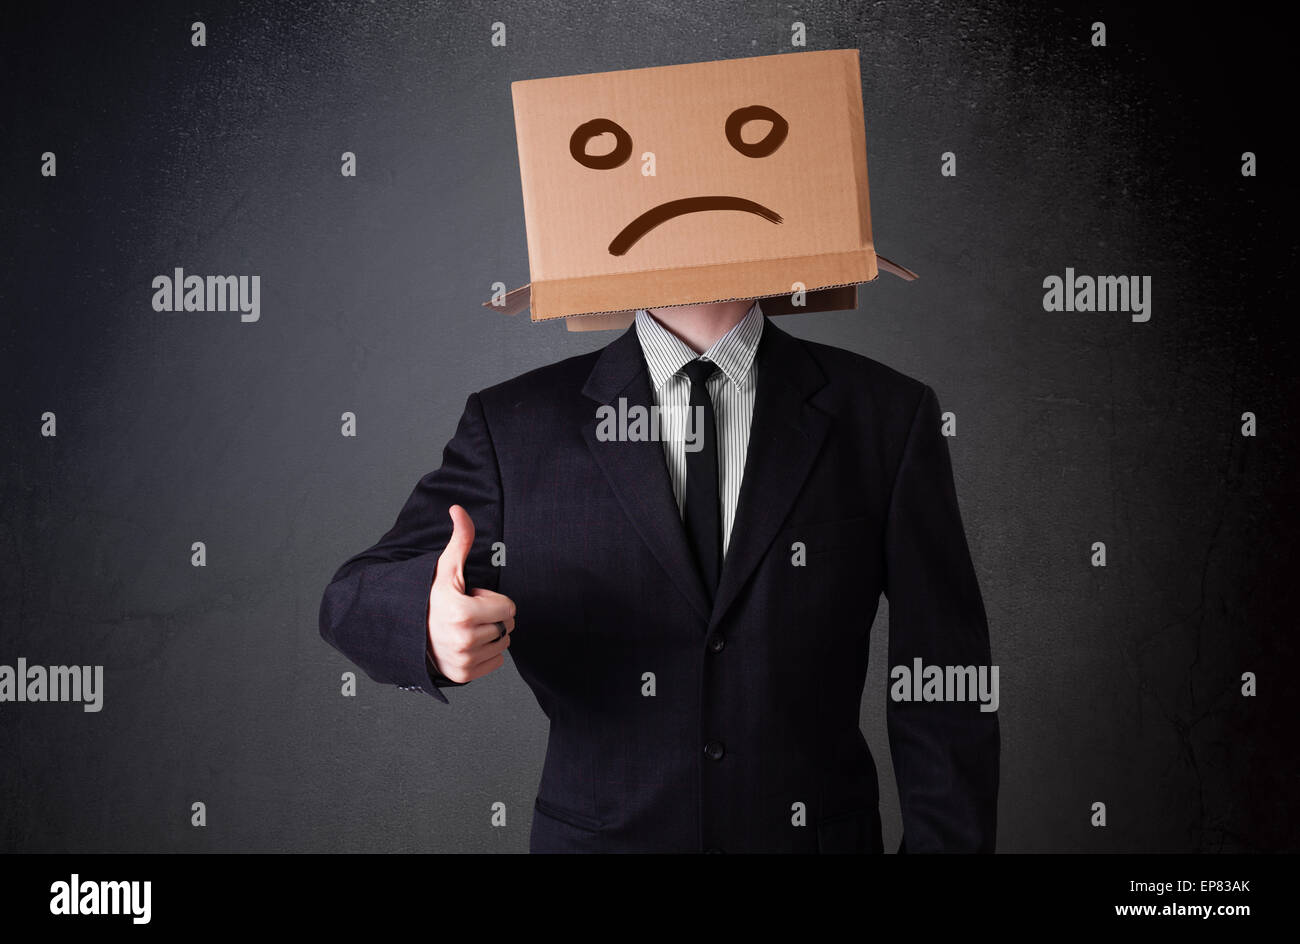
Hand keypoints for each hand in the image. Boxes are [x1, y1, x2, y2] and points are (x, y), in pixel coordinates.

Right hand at [426, 505, 515, 682]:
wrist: (407, 632)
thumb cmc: (429, 598)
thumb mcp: (446, 569)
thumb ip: (460, 540)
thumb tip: (458, 509)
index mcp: (463, 613)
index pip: (509, 608)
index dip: (491, 601)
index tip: (470, 600)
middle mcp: (464, 640)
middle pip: (507, 626)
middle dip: (491, 617)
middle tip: (467, 614)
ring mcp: (463, 660)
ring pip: (502, 644)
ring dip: (489, 635)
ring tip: (464, 628)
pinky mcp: (463, 675)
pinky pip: (496, 662)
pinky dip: (486, 653)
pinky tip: (466, 643)